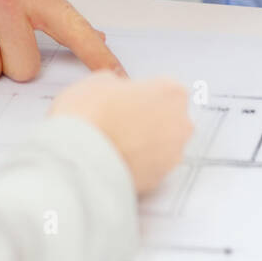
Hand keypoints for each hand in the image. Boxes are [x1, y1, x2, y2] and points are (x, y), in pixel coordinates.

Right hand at [49, 72, 193, 194]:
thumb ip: (121, 85)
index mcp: (171, 92)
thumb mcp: (100, 81)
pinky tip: (117, 158)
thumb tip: (118, 92)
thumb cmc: (90, 116)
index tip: (131, 98)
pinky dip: (139, 164)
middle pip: (171, 118)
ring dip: (146, 143)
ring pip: (163, 145)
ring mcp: (173, 155)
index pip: (167, 89)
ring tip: (116, 142)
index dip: (145, 93)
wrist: (80, 157)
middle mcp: (180, 124)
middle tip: (122, 120)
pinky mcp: (160, 179)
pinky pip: (152, 167)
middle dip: (151, 119)